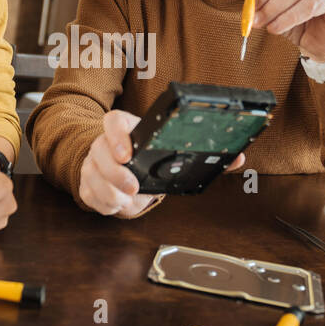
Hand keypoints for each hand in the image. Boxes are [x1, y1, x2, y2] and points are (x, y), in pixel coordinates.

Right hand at [80, 109, 243, 217]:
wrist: (119, 165)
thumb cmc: (148, 157)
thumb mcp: (169, 151)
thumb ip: (201, 154)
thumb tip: (238, 158)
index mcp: (125, 129)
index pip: (113, 121)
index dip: (117, 135)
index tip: (128, 153)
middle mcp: (103, 144)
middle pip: (99, 152)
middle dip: (115, 172)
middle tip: (133, 187)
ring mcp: (91, 163)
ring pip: (92, 177)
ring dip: (110, 193)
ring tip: (127, 200)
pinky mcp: (86, 183)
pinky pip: (89, 196)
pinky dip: (104, 204)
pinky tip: (117, 204)